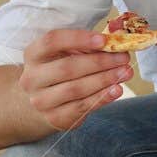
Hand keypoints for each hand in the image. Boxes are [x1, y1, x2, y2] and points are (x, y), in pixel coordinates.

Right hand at [18, 25, 133, 131]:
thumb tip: (114, 43)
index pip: (52, 41)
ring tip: (125, 73)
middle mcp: (32, 78)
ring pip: (75, 89)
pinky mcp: (54, 118)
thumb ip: (85, 47)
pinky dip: (101, 98)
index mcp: (33, 54)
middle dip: (100, 62)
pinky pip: (81, 107)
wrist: (43, 102)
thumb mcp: (66, 54)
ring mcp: (41, 100)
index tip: (104, 40)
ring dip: (104, 80)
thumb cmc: (60, 70)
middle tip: (123, 58)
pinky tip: (116, 90)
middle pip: (67, 68)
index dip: (78, 39)